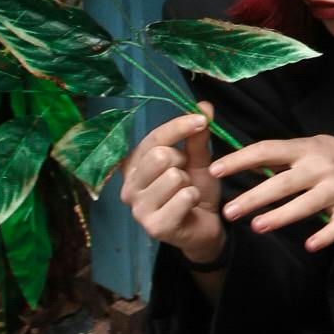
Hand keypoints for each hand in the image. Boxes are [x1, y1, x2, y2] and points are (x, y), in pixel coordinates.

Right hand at [120, 103, 226, 265]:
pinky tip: (190, 207)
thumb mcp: (197, 160)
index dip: (179, 126)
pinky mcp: (153, 227)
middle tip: (186, 175)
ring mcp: (138, 209)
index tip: (202, 120)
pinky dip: (193, 197)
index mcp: (134, 166)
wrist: (205, 228)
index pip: (153, 138)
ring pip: (172, 176)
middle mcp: (128, 187)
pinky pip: (183, 197)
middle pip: (159, 155)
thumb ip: (197, 135)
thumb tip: (204, 104)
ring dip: (189, 183)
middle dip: (182, 162)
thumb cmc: (195, 191)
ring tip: (186, 192)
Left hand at [207, 133, 333, 252]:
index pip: (266, 150)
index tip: (215, 169)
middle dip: (254, 197)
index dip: (240, 160)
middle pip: (282, 182)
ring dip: (281, 216)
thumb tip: (246, 162)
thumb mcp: (312, 147)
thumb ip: (283, 155)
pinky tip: (309, 245)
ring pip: (306, 204)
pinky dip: (324, 235)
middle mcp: (320, 167)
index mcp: (305, 148)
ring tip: (257, 226)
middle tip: (228, 211)